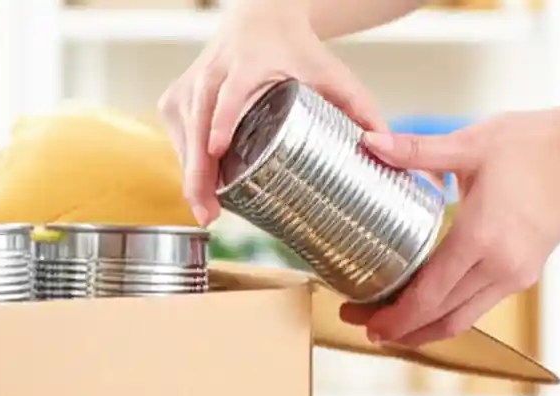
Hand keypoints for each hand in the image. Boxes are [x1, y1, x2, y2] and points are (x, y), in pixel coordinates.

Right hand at [158, 6, 386, 225]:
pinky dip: (187, 163)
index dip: (221, 122)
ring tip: (206, 210)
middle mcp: (212, 71)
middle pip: (196, 123)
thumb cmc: (295, 50)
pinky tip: (200, 187)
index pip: (229, 94)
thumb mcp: (331, 72)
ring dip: (191, 175)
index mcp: (248, 63)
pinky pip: (178, 136)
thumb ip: (360, 107)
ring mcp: (189, 84)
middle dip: (198, 171)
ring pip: (183, 135)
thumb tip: (384, 147)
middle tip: (208, 211)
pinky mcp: (175, 96)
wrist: (260, 19)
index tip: (216, 150)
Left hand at [340, 107, 559, 346]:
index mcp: (481, 238)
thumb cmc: (536, 144)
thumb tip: (369, 143)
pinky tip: (424, 306)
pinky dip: (447, 315)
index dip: (394, 315)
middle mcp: (500, 266)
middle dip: (399, 328)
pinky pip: (477, 307)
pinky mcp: (524, 274)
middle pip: (440, 317)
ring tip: (388, 327)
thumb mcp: (471, 144)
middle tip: (360, 323)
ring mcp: (515, 275)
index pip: (428, 294)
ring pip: (461, 320)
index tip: (362, 320)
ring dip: (423, 329)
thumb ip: (417, 150)